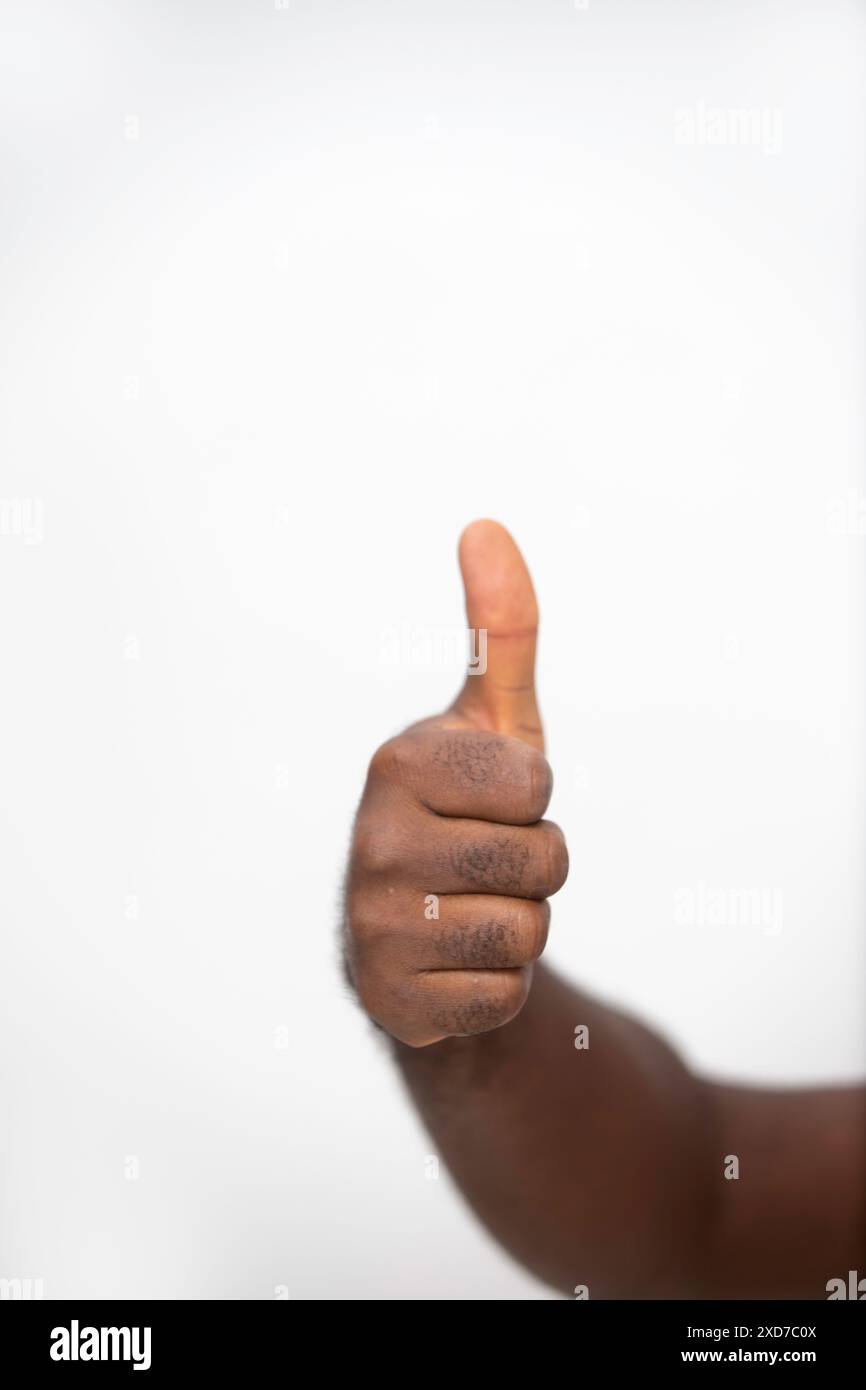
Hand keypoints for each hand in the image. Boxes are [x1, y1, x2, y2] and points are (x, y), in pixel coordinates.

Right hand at [344, 520, 568, 1045]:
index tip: (493, 800)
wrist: (415, 929)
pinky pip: (504, 993)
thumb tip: (485, 524)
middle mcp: (372, 840)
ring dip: (521, 926)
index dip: (535, 800)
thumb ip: (501, 630)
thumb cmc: (467, 811)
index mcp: (397, 763)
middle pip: (544, 863)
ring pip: (529, 931)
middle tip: (486, 860)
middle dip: (537, 866)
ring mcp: (372, 925)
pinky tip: (453, 963)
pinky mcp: (390, 1000)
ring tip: (470, 909)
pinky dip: (496, 983)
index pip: (537, 787)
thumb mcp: (494, 725)